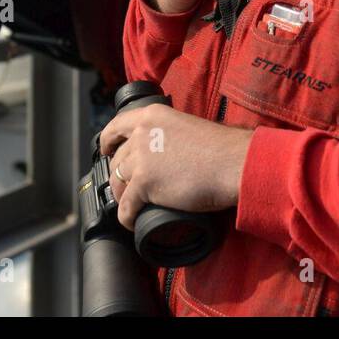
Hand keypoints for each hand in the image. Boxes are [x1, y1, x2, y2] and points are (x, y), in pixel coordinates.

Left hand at [100, 104, 253, 230]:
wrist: (233, 163)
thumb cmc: (221, 148)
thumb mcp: (186, 127)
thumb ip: (168, 134)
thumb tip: (164, 152)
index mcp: (151, 115)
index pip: (116, 126)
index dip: (107, 141)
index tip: (106, 150)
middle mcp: (141, 134)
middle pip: (117, 158)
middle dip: (118, 175)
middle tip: (126, 186)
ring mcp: (141, 159)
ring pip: (118, 182)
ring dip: (122, 196)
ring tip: (131, 206)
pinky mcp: (144, 184)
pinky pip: (126, 206)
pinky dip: (126, 217)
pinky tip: (132, 223)